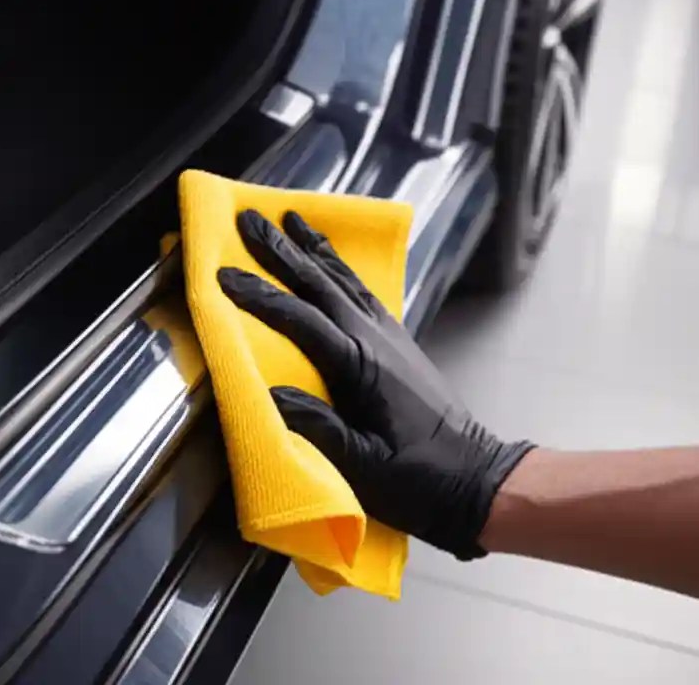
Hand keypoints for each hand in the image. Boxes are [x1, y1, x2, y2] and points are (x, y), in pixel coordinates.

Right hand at [218, 210, 533, 559]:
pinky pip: (360, 292)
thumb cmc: (417, 479)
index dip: (260, 297)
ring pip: (343, 281)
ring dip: (312, 248)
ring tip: (290, 218)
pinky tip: (328, 260)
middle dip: (282, 250)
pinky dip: (339, 268)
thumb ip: (319, 427)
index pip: (301, 321)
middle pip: (321, 285)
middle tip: (250, 218)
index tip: (223, 274)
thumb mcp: (363, 466)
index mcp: (362, 367)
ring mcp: (389, 337)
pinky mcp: (397, 343)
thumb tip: (269, 394)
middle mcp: (375, 340)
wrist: (475, 478)